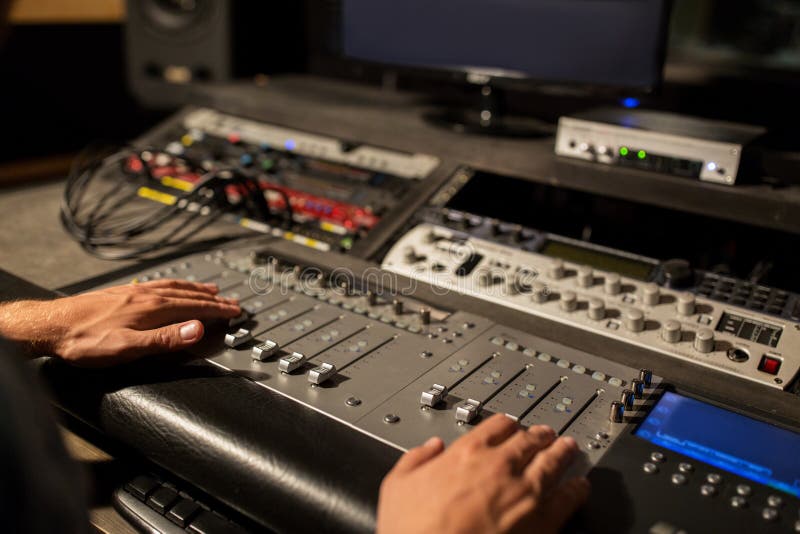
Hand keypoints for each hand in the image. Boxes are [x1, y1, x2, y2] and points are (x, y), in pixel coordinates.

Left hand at [0, 279, 240, 365]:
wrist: (52, 326)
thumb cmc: (86, 341)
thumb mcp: (128, 347)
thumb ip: (165, 339)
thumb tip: (196, 329)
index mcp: (152, 308)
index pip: (194, 308)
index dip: (217, 310)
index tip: (235, 311)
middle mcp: (146, 296)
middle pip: (188, 295)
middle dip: (213, 299)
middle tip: (231, 302)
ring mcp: (134, 292)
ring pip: (173, 287)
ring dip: (196, 289)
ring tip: (210, 290)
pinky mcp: (122, 293)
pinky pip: (158, 285)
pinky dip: (174, 285)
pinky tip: (171, 288)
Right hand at [377, 414, 589, 533]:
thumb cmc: (413, 529)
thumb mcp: (397, 484)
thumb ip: (415, 459)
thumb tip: (429, 448)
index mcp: (466, 453)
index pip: (496, 426)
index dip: (507, 423)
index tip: (510, 425)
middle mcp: (499, 467)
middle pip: (529, 440)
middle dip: (540, 435)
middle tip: (547, 433)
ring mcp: (524, 493)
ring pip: (552, 463)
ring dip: (563, 453)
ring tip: (570, 449)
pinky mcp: (541, 521)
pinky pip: (567, 498)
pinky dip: (577, 489)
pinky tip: (581, 486)